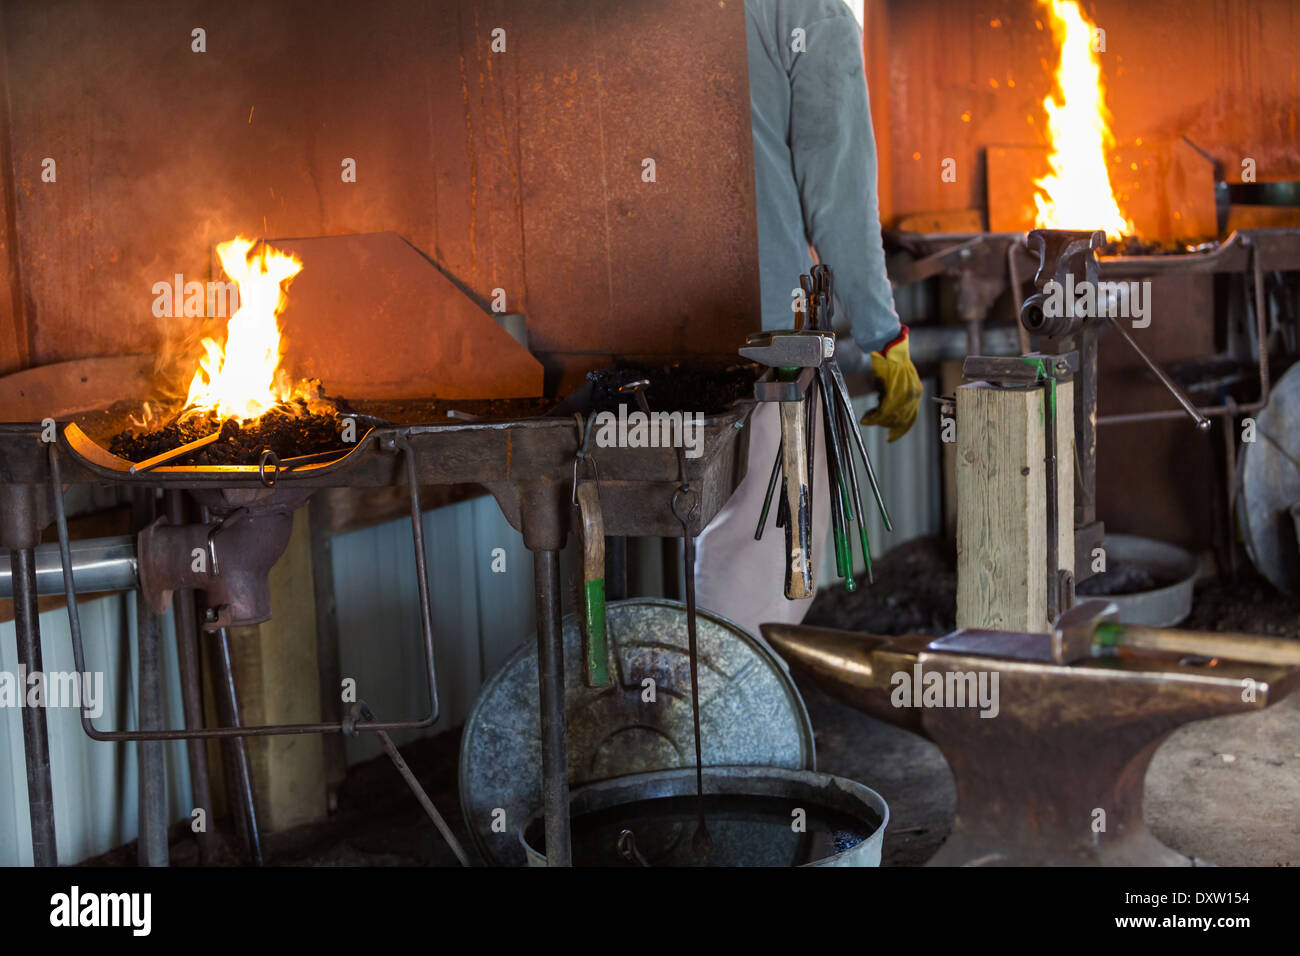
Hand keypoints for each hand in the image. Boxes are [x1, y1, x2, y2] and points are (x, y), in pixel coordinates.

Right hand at [860, 326, 921, 441]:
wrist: (888, 347)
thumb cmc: (889, 362)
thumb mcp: (896, 382)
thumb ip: (894, 397)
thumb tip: (884, 413)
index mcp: (917, 392)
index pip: (911, 417)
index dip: (900, 429)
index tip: (891, 437)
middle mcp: (914, 394)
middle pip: (901, 419)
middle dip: (886, 424)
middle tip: (873, 422)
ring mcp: (905, 392)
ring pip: (892, 416)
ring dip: (878, 420)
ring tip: (868, 417)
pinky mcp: (894, 390)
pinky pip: (884, 410)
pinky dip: (874, 415)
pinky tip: (867, 416)